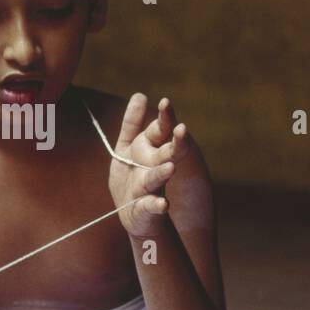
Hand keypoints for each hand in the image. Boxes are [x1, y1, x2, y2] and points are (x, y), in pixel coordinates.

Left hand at [109, 93, 189, 237]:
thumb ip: (133, 123)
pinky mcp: (146, 209)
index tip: (165, 103)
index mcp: (150, 149)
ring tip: (170, 167)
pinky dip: (158, 206)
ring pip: (158, 178)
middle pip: (167, 152)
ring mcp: (151, 188)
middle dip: (176, 142)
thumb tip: (141, 95)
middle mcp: (154, 167)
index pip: (161, 130)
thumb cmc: (131, 177)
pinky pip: (151, 206)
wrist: (132, 215)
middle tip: (183, 129)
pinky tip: (164, 205)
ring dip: (163, 172)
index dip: (165, 118)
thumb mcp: (126, 148)